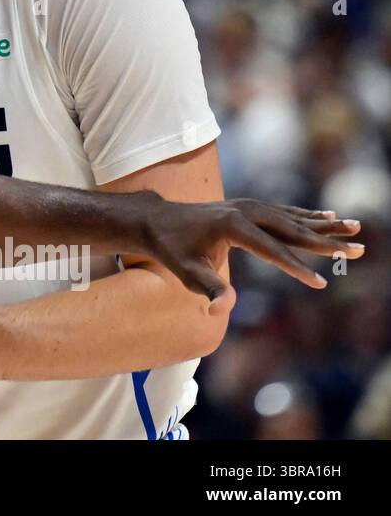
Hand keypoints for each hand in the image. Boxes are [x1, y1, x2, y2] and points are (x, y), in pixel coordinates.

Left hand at [139, 197, 363, 299]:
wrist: (156, 220)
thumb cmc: (170, 250)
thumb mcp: (184, 272)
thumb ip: (206, 288)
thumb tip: (220, 309)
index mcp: (231, 226)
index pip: (271, 250)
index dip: (296, 268)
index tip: (321, 283)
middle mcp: (243, 211)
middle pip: (290, 228)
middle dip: (326, 242)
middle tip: (358, 249)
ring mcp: (246, 206)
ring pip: (292, 217)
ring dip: (324, 224)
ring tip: (355, 227)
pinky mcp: (247, 207)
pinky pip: (282, 213)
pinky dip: (306, 216)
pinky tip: (328, 217)